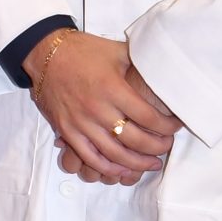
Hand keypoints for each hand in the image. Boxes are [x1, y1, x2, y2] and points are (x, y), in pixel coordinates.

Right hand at [24, 31, 179, 182]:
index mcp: (113, 88)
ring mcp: (81, 123)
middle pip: (135, 140)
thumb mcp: (117, 51)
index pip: (148, 117)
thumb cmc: (84, 51)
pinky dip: (109, 168)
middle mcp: (98, 109)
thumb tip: (165, 71)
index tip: (175, 127)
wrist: (46, 53)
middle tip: (167, 146)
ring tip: (152, 163)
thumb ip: (140, 64)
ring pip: (115, 154)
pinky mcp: (67, 131)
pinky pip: (90, 157)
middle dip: (157, 147)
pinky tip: (123, 169)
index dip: (166, 126)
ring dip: (137, 163)